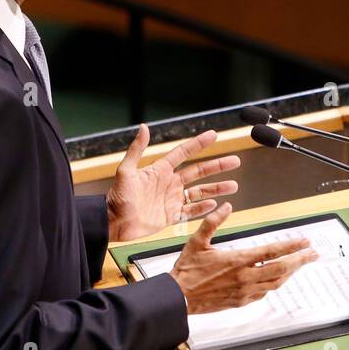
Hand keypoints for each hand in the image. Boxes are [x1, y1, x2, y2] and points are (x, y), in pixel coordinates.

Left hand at [106, 126, 238, 241]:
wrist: (114, 222)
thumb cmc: (117, 197)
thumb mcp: (126, 171)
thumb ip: (137, 149)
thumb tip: (143, 127)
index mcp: (160, 170)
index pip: (184, 153)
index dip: (198, 144)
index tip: (214, 135)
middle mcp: (169, 183)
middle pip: (198, 172)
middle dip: (217, 166)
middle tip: (235, 161)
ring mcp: (171, 200)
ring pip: (199, 192)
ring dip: (216, 188)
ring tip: (233, 186)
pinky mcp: (170, 216)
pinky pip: (191, 211)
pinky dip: (204, 208)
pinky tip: (216, 204)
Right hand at [170, 204, 318, 313]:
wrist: (178, 298)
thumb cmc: (187, 270)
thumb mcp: (197, 241)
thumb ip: (213, 222)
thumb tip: (227, 206)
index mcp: (238, 260)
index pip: (272, 251)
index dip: (292, 246)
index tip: (305, 241)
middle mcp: (245, 277)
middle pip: (281, 269)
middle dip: (300, 260)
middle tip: (313, 254)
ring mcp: (245, 291)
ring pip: (276, 282)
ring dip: (290, 272)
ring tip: (300, 264)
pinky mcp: (241, 302)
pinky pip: (264, 293)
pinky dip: (274, 283)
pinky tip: (277, 278)